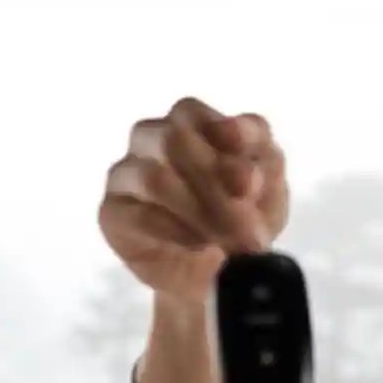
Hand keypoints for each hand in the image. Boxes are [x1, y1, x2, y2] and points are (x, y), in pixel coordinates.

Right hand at [99, 97, 289, 305]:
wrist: (220, 271)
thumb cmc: (246, 218)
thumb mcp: (270, 189)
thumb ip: (265, 165)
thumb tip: (246, 175)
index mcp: (191, 122)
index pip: (192, 111)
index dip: (225, 139)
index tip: (251, 179)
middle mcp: (152, 138)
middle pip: (173, 140)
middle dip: (216, 185)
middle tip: (247, 227)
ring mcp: (127, 173)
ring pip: (154, 178)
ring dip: (199, 213)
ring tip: (230, 243)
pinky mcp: (112, 212)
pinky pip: (137, 216)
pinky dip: (175, 234)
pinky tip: (200, 248)